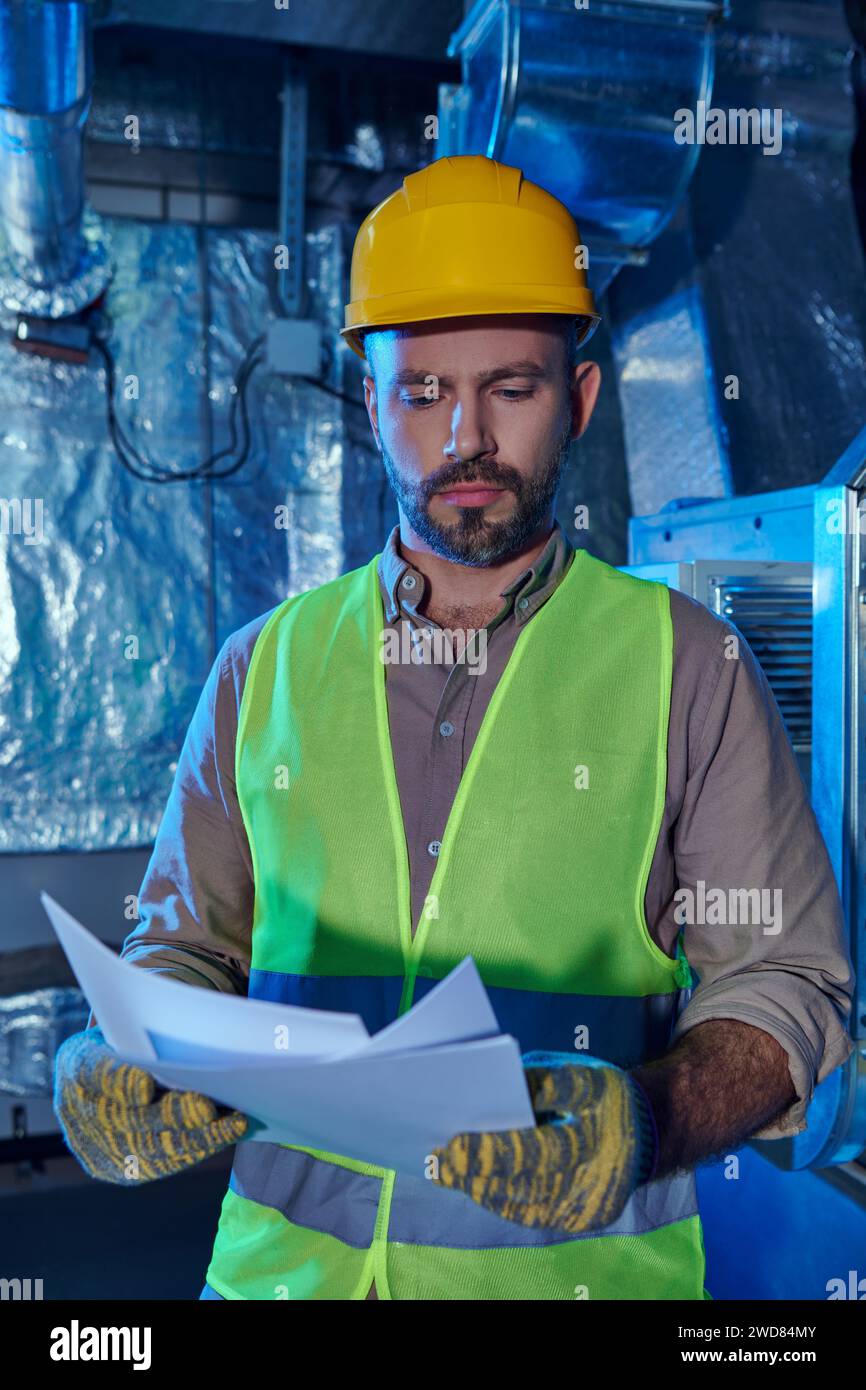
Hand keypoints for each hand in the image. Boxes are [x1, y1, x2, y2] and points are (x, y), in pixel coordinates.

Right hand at [53, 1025, 248, 1183]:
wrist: (90, 1088)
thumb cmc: (123, 1046)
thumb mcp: (126, 1030)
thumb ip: (151, 1038)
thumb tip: (199, 1045)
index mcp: (77, 1063)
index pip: (95, 1073)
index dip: (119, 1082)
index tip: (147, 1087)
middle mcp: (78, 1110)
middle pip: (129, 1118)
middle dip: (172, 1114)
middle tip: (208, 1107)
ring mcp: (94, 1145)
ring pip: (149, 1147)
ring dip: (196, 1138)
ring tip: (234, 1123)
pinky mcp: (114, 1170)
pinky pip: (158, 1165)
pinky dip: (195, 1150)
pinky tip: (224, 1135)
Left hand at [429, 1051, 657, 1233]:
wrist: (651, 1133)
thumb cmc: (608, 1097)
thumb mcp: (585, 1075)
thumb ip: (544, 1082)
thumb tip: (495, 1091)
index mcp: (597, 1138)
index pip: (534, 1150)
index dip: (491, 1149)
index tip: (451, 1142)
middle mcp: (595, 1183)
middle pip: (523, 1183)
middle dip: (476, 1173)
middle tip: (437, 1162)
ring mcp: (589, 1209)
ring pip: (524, 1205)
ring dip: (483, 1189)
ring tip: (448, 1173)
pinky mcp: (582, 1222)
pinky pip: (533, 1215)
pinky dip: (502, 1200)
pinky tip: (477, 1185)